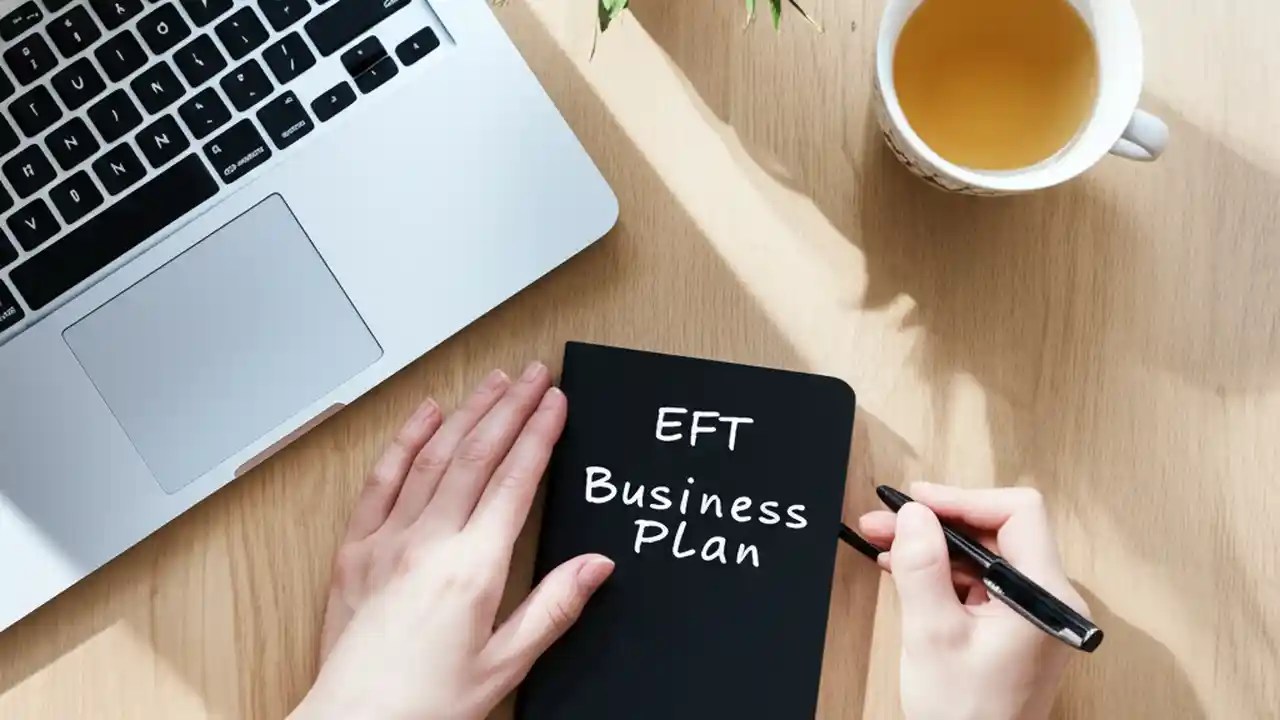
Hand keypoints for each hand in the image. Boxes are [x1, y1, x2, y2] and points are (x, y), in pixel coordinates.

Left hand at [292, 363, 614, 719]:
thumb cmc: (425, 706)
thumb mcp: (506, 664)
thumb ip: (553, 608)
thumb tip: (596, 566)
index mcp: (472, 569)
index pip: (515, 481)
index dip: (539, 434)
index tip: (555, 403)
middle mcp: (429, 543)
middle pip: (477, 455)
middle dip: (510, 408)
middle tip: (533, 375)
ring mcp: (388, 540)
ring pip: (432, 457)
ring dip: (466, 413)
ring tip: (491, 382)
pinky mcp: (355, 549)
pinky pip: (381, 480)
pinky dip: (403, 442)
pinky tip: (424, 416)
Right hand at [858, 482, 1089, 719]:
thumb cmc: (964, 716)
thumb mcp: (932, 636)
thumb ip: (921, 568)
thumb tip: (912, 513)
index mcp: (1045, 597)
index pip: (1017, 513)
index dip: (963, 499)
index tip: (917, 500)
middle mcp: (1049, 599)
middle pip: (997, 531)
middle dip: (937, 520)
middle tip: (885, 518)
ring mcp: (1032, 613)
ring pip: (984, 554)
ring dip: (933, 545)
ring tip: (883, 541)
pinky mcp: (1015, 626)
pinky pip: (980, 581)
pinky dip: (942, 571)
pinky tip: (903, 568)